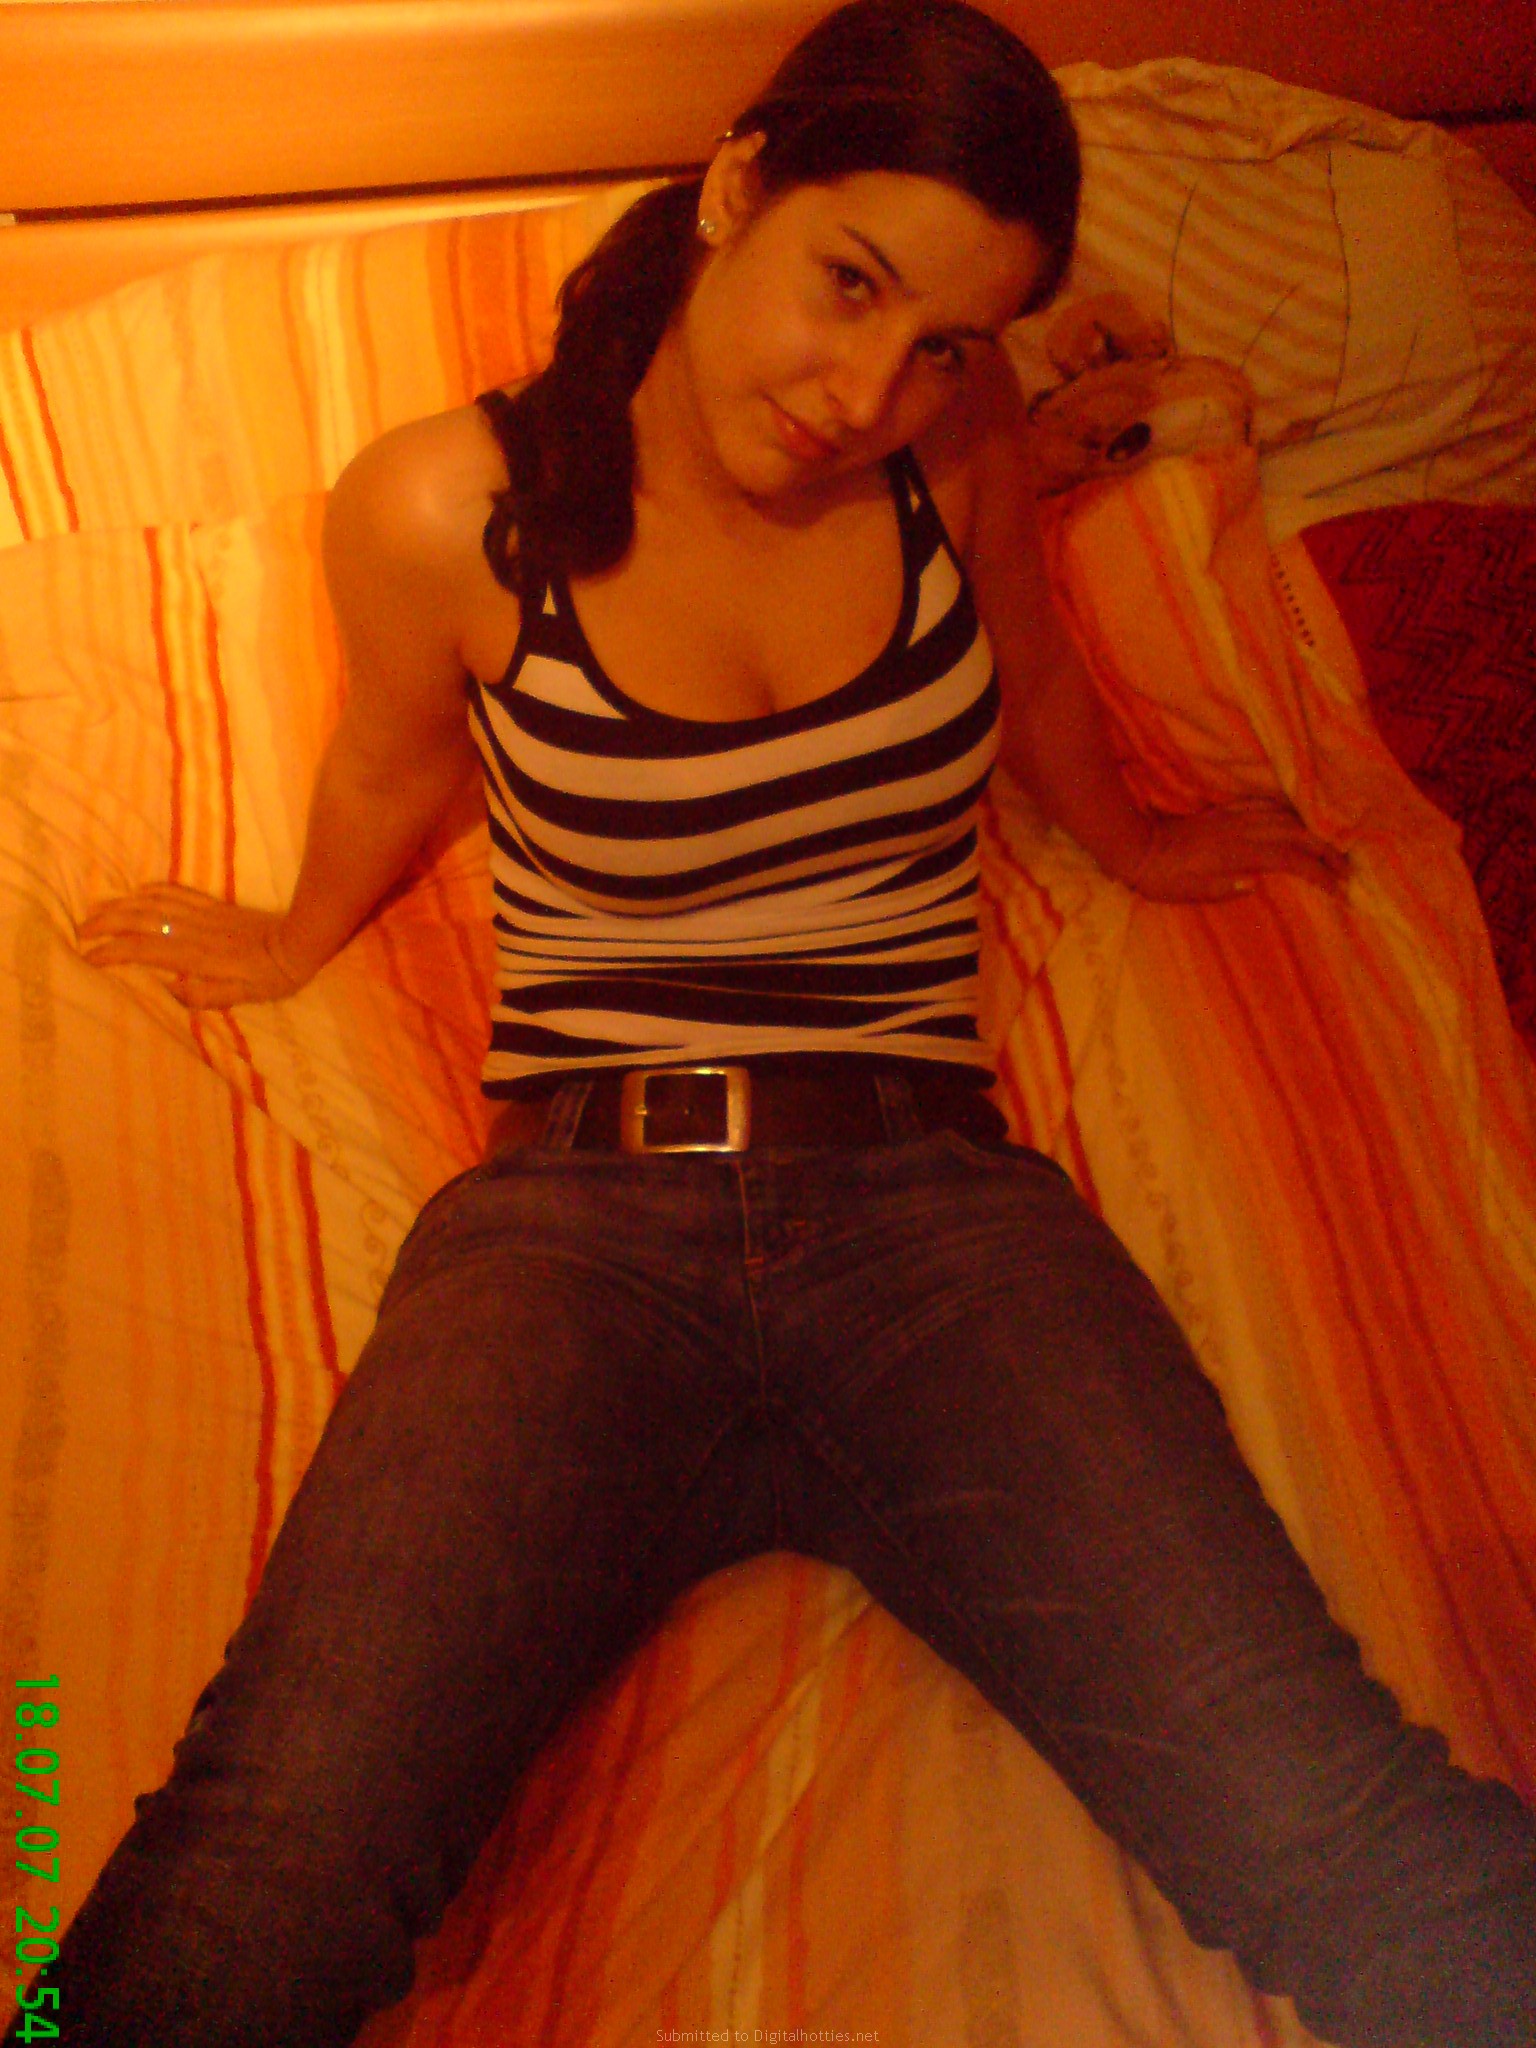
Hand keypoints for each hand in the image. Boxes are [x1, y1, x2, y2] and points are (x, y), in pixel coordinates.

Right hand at [76, 885, 311, 1008]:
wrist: (300, 941)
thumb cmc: (272, 976)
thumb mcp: (241, 997)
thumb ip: (203, 996)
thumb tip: (166, 990)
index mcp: (195, 955)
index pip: (142, 950)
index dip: (112, 954)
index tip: (89, 960)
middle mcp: (193, 929)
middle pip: (138, 920)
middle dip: (105, 924)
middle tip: (79, 932)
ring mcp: (202, 913)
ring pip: (152, 903)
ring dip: (120, 905)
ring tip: (95, 911)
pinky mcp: (213, 905)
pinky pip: (176, 891)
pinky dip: (152, 890)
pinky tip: (137, 892)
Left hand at [1123, 798, 1351, 901]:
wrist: (1137, 847)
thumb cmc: (1164, 879)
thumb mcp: (1192, 894)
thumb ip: (1225, 889)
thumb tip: (1256, 885)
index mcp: (1237, 854)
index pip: (1291, 860)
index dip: (1319, 873)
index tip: (1339, 889)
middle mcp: (1241, 830)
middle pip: (1298, 833)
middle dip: (1328, 850)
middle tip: (1348, 868)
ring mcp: (1234, 817)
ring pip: (1286, 817)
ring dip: (1314, 830)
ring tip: (1334, 846)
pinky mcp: (1225, 812)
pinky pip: (1265, 805)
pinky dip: (1288, 812)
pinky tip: (1298, 820)